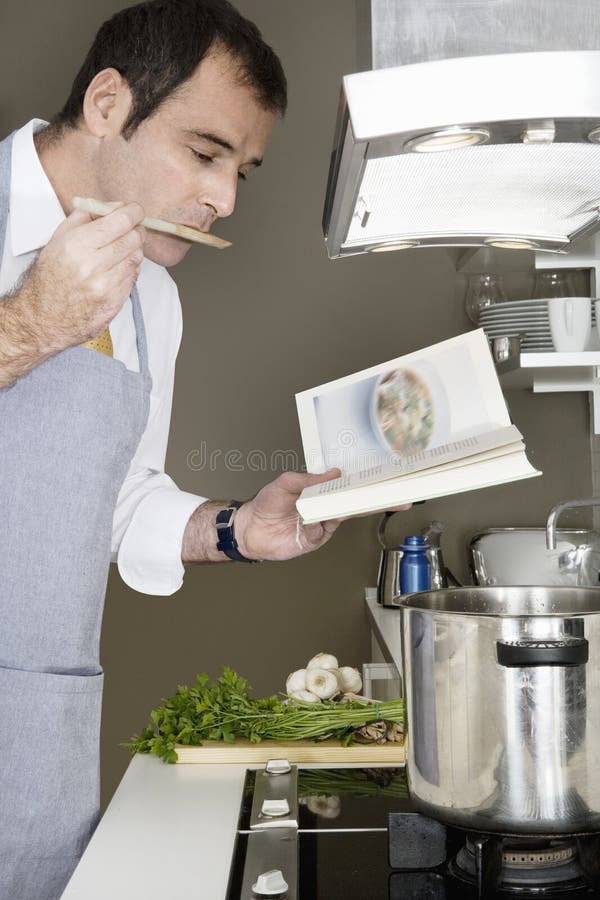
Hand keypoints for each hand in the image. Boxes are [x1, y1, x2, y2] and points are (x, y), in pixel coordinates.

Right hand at [21, 202, 145, 352]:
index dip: (134, 212)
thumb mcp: (58, 239)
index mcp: (78, 245)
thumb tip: (110, 206)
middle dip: (137, 231)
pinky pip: (133, 279)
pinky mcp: (114, 303)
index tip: (136, 210)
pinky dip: (130, 270)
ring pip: (136, 259)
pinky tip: (118, 269)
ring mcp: (106, 287)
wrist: (43, 316)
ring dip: (134, 250)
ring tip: (122, 250)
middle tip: (133, 229)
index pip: (121, 221)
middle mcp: (93, 266)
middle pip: (133, 239)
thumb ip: (84, 217)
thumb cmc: (49, 277)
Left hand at [233, 470, 410, 561]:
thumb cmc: (264, 505)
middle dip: (379, 498)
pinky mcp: (317, 538)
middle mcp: (325, 507)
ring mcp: (323, 523)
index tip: (385, 476)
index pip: (347, 484)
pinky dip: (334, 518)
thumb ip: (309, 479)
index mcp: (320, 490)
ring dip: (362, 506)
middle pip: (356, 501)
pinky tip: (336, 510)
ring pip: (346, 513)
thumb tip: (333, 473)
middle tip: (400, 494)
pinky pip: (330, 527)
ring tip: (379, 499)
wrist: (249, 530)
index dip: (366, 481)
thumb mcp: (285, 483)